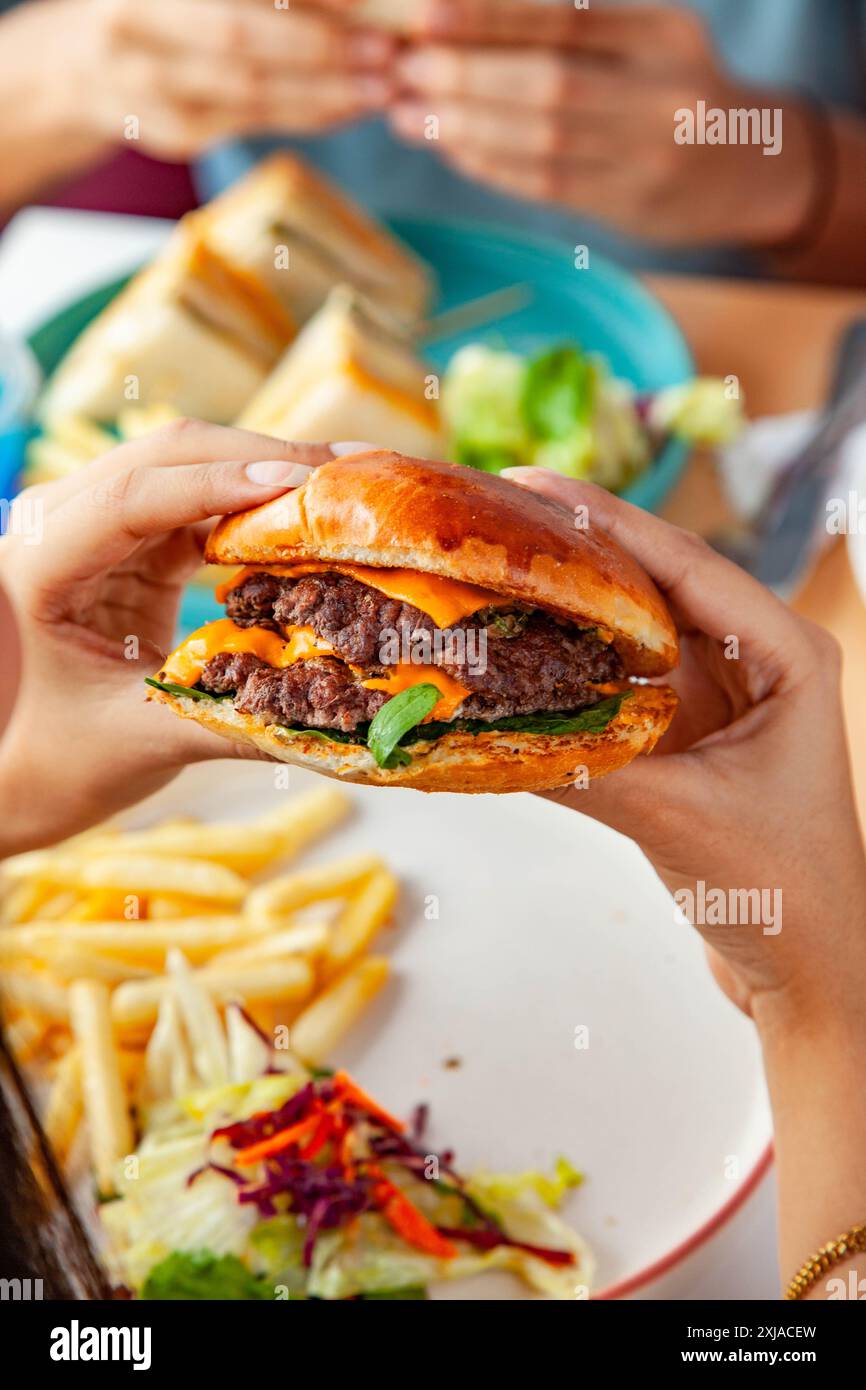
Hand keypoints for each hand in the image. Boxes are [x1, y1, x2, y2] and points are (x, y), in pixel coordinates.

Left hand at [0, 421, 338, 853]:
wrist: (26, 767)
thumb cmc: (61, 760)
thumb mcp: (141, 741)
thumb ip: (231, 721)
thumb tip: (338, 719)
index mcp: (38, 564)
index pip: (132, 497)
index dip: (218, 485)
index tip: (298, 483)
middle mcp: (61, 522)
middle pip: (170, 455)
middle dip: (265, 457)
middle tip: (354, 474)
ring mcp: (100, 522)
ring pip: (195, 466)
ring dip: (273, 471)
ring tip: (353, 485)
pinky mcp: (136, 539)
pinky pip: (206, 502)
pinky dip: (263, 505)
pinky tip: (317, 515)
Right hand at [20, 0, 393, 163]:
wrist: (82, 64)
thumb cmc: (168, 6)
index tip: (382, 4)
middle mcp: (137, 15)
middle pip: (241, 30)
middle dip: (325, 41)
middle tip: (394, 47)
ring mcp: (146, 78)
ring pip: (250, 86)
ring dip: (328, 88)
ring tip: (387, 82)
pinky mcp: (171, 130)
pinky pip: (256, 122)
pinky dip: (311, 113)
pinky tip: (354, 105)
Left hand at [393, 1, 814, 247]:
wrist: (749, 169)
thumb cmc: (672, 93)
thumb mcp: (644, 41)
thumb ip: (576, 32)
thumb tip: (467, 26)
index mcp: (659, 34)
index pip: (561, 19)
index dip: (488, 18)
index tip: (425, 16)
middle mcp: (659, 94)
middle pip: (546, 83)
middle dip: (465, 78)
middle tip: (404, 72)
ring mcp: (648, 156)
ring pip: (541, 141)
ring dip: (465, 129)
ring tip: (410, 114)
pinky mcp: (630, 206)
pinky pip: (547, 185)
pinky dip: (492, 167)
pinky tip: (451, 151)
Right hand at [503, 469, 865, 1033]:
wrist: (813, 968)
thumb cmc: (783, 894)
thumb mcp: (678, 821)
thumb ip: (584, 771)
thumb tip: (482, 736)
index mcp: (787, 654)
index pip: (687, 565)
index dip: (606, 523)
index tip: (530, 487)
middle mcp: (758, 657)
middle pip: (659, 580)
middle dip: (580, 548)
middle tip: (495, 515)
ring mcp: (724, 691)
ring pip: (637, 625)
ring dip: (574, 601)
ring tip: (497, 568)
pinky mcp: (691, 729)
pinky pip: (624, 677)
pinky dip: (575, 663)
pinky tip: (522, 649)